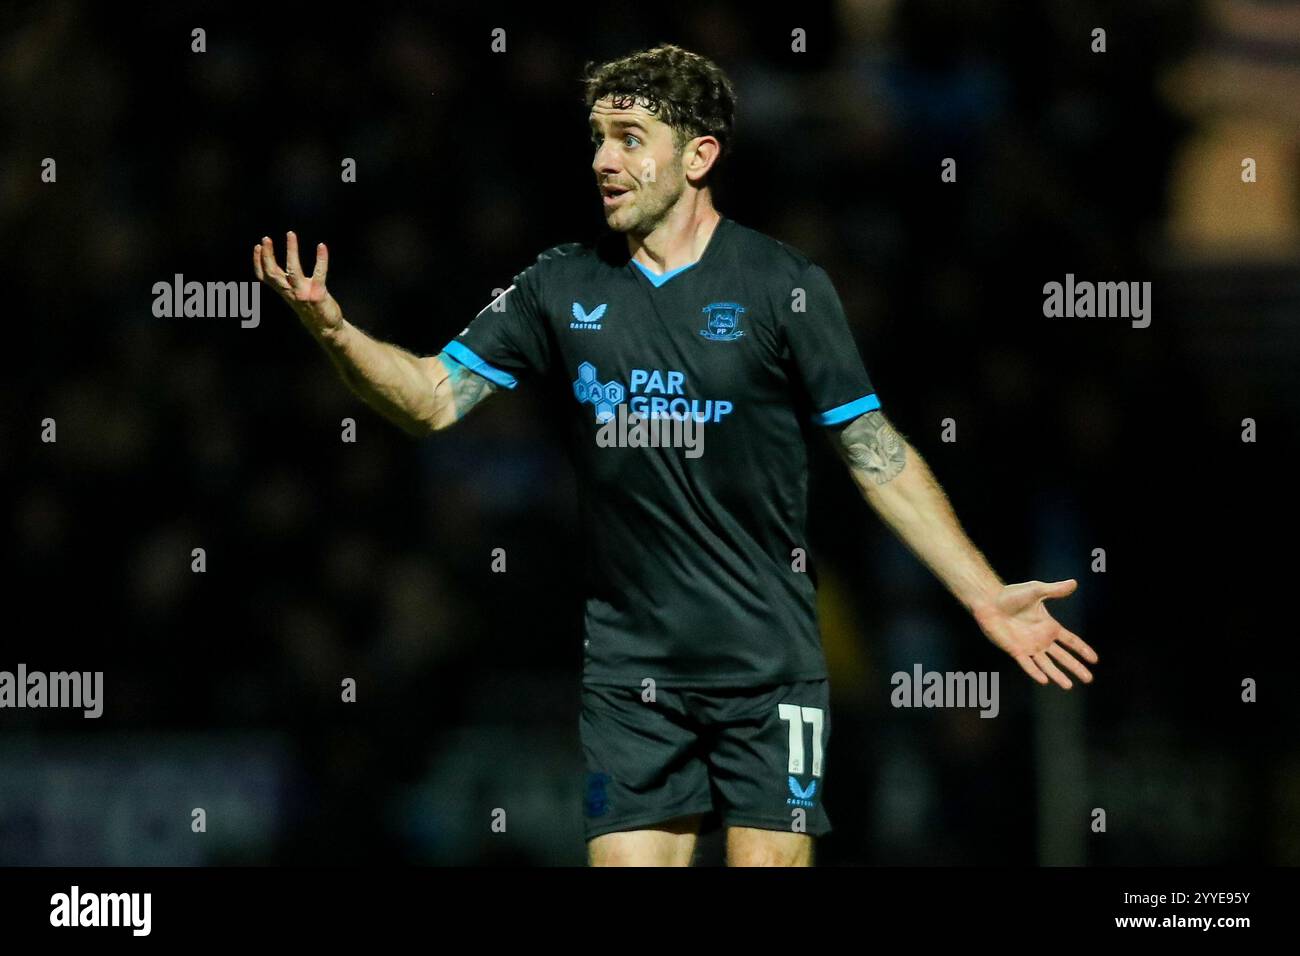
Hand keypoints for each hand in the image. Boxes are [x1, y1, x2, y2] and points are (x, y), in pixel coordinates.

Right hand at [253, 231, 342, 337]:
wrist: (327, 329)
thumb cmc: (311, 309)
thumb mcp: (294, 295)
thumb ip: (286, 282)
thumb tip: (276, 266)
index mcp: (284, 292)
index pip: (265, 277)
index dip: (258, 262)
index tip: (257, 247)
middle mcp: (290, 293)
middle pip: (273, 273)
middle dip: (267, 255)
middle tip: (266, 238)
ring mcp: (304, 294)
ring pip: (293, 271)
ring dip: (291, 251)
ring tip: (290, 234)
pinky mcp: (318, 295)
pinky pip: (319, 274)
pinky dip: (321, 259)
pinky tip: (321, 246)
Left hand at [973, 579, 1097, 688]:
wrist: (990, 601)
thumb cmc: (1011, 595)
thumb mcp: (1036, 591)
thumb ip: (1055, 590)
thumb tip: (1074, 583)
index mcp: (1049, 626)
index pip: (1071, 641)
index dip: (1082, 650)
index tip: (1094, 660)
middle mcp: (1041, 639)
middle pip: (1063, 657)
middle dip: (1075, 667)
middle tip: (1089, 679)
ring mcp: (1029, 646)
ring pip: (1047, 665)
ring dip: (1058, 675)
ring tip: (1069, 686)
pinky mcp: (1015, 650)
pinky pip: (1027, 664)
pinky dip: (1035, 672)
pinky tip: (1044, 680)